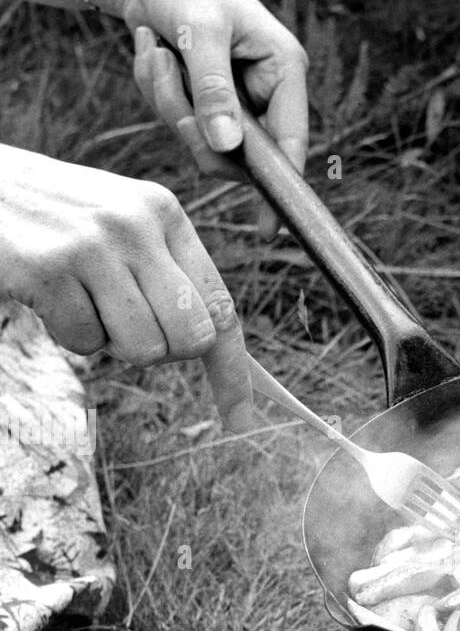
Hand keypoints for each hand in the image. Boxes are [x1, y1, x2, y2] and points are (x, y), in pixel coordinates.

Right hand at [0, 145, 254, 431]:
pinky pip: (85, 343)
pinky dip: (67, 333)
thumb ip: (165, 273)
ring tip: (82, 300)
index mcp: (164, 212)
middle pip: (191, 338)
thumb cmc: (54, 218)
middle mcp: (137, 223)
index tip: (239, 417)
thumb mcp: (120, 224)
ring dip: (110, 343)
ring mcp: (95, 244)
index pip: (221, 305)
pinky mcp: (52, 267)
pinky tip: (49, 294)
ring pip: (143, 348)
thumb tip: (207, 344)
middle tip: (123, 326)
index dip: (233, 370)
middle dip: (163, 351)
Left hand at [121, 0, 308, 240]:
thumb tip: (226, 147)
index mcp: (283, 73)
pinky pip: (179, 127)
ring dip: (169, 103)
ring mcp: (234, 104)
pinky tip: (155, 52)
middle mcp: (265, 94)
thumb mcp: (200, 30)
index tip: (267, 227)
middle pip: (237, 155)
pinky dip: (158, 93)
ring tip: (158, 51)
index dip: (280, 189)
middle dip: (193, 123)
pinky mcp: (204, 106)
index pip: (291, 145)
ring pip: (202, 144)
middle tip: (169, 77)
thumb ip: (214, 90)